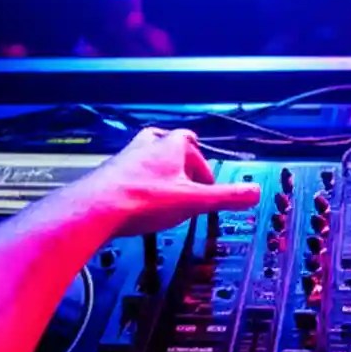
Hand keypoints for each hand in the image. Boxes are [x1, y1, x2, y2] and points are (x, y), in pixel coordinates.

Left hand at [71, 128, 260, 236]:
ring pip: (145, 157)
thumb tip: (255, 192)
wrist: (94, 209)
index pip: (190, 142)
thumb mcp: (193, 202)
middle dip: (178, 161)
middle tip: (186, 182)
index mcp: (169, 147)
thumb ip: (225, 197)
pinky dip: (138, 185)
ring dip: (157, 172)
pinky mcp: (107, 176)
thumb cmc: (144, 200)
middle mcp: (145, 147)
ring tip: (164, 193)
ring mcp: (124, 160)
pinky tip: (139, 204)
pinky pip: (128, 174)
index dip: (202, 163)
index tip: (207, 185)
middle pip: (166, 144)